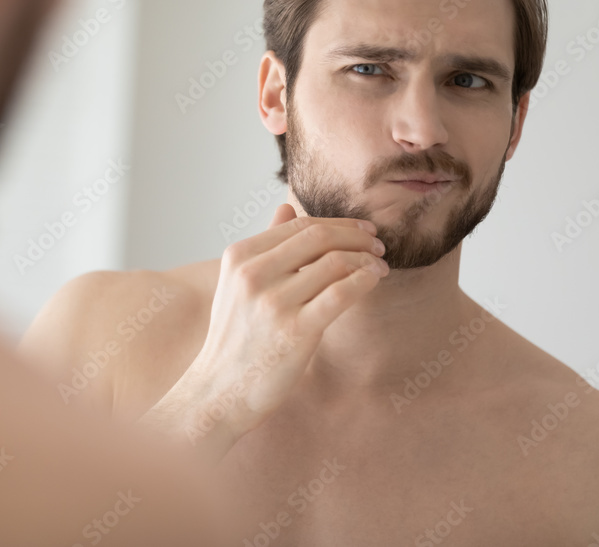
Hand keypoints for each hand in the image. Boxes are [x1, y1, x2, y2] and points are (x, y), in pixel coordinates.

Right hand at [139, 204, 387, 461]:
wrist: (219, 391)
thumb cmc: (234, 338)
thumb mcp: (237, 284)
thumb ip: (265, 246)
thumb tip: (286, 208)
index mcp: (238, 257)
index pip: (299, 225)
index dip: (337, 224)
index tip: (361, 229)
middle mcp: (253, 274)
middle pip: (318, 237)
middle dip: (356, 236)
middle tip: (377, 243)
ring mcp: (274, 302)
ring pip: (335, 262)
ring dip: (366, 259)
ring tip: (379, 266)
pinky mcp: (296, 330)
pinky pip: (341, 292)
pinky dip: (364, 279)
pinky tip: (374, 280)